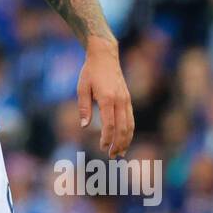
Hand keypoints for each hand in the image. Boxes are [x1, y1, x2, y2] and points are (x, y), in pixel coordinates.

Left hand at [77, 39, 133, 157]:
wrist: (105, 56)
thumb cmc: (90, 72)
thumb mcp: (82, 87)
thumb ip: (84, 107)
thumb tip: (84, 126)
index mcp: (107, 98)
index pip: (109, 124)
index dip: (106, 138)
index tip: (102, 147)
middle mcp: (120, 100)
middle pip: (123, 128)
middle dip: (118, 144)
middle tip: (112, 156)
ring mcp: (126, 100)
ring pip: (130, 125)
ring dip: (126, 140)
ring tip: (120, 153)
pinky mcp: (128, 99)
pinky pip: (131, 119)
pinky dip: (129, 131)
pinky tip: (125, 139)